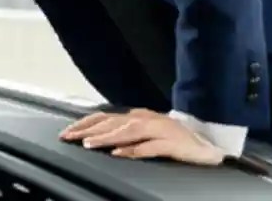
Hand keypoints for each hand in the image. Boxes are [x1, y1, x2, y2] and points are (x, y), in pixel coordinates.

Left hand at [59, 108, 224, 165]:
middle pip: (112, 122)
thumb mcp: (144, 134)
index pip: (104, 117)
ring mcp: (159, 130)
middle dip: (89, 130)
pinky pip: (150, 147)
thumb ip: (123, 133)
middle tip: (71, 138)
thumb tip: (97, 138)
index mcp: (137, 116)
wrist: (205, 146)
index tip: (66, 133)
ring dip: (107, 137)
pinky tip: (120, 154)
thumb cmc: (173, 141)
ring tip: (90, 144)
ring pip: (128, 131)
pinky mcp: (172, 143)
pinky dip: (133, 150)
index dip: (84, 124)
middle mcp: (146, 119)